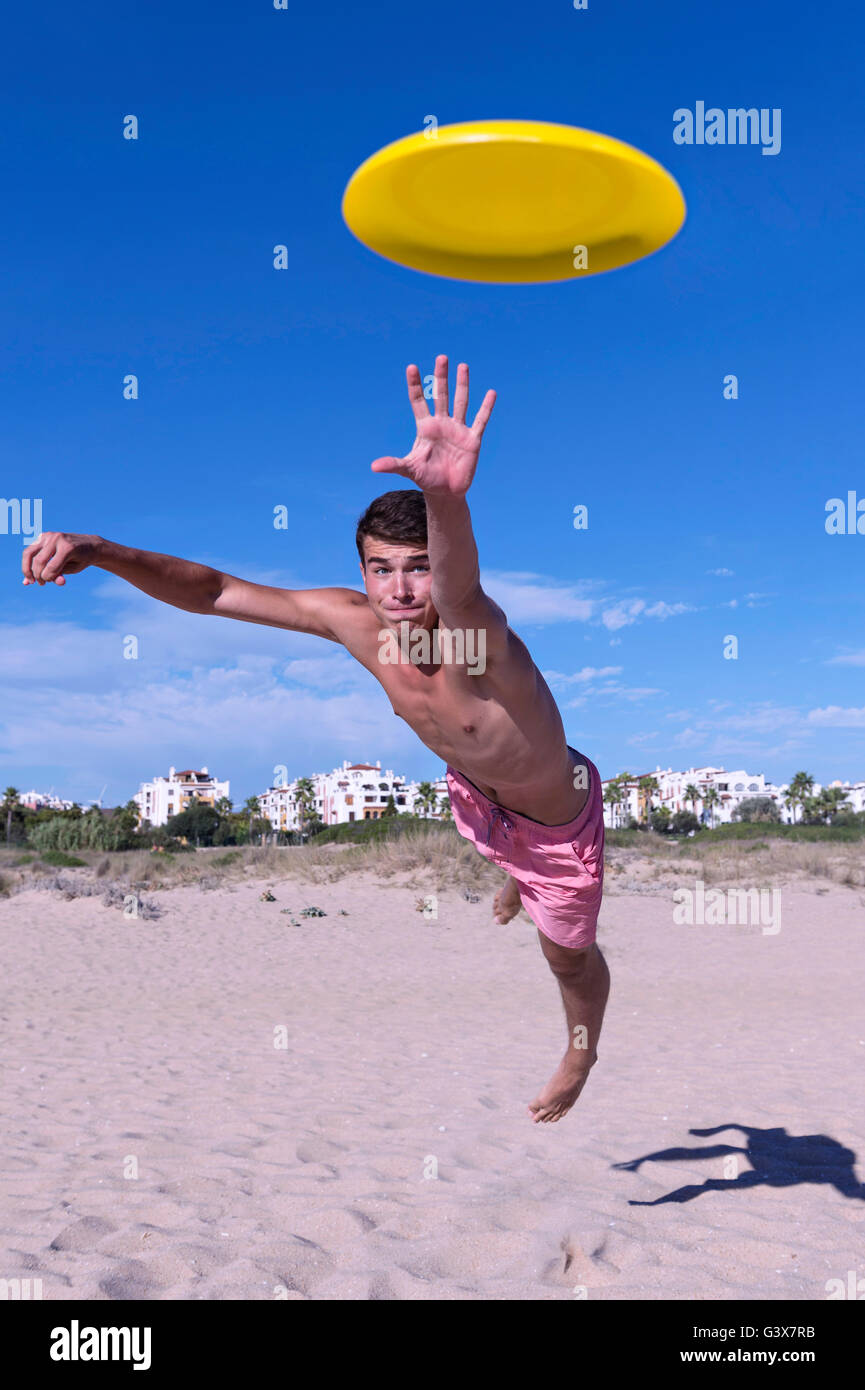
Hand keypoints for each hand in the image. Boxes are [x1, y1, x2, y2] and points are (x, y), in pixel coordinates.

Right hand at [22, 532, 99, 586]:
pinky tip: (31, 573)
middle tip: (42, 584)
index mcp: (67, 548)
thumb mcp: (74, 569)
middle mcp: (56, 539)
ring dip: (27, 569)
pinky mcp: (43, 535)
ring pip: (29, 553)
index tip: (50, 582)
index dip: (48, 578)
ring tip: (32, 580)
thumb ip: (55, 574)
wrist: (90, 544)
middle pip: (39, 561)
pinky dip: (28, 562)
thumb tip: (27, 583)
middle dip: (37, 575)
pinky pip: (30, 550)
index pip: (51, 567)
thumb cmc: (82, 559)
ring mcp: (48, 535)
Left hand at [370, 355, 495, 495]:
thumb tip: (373, 466)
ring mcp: (458, 430)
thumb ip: (394, 464)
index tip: (412, 367)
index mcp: (425, 428)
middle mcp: (442, 424)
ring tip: (462, 366)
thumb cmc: (426, 479)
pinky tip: (491, 393)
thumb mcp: (409, 470)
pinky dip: (486, 408)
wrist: (446, 492)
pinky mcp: (472, 440)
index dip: (415, 384)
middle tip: (441, 357)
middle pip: (441, 395)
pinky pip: (480, 420)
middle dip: (441, 377)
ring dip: (462, 384)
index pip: (418, 400)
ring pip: (461, 402)